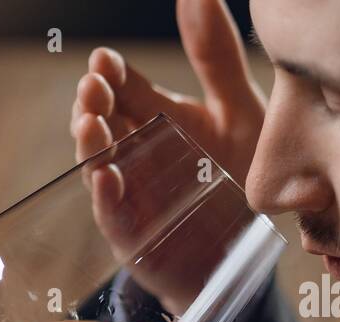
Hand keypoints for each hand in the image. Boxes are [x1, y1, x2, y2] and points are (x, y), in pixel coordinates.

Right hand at [70, 0, 266, 313]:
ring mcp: (128, 193)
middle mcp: (134, 152)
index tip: (104, 59)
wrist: (250, 250)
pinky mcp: (132, 234)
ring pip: (96, 165)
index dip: (110, 73)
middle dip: (92, 104)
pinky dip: (106, 196)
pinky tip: (107, 176)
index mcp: (156, 117)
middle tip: (93, 85)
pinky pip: (112, 214)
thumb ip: (215, 54)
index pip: (123, 88)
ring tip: (89, 122)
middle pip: (102, 122)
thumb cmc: (239, 175)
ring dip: (89, 145)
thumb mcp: (239, 109)